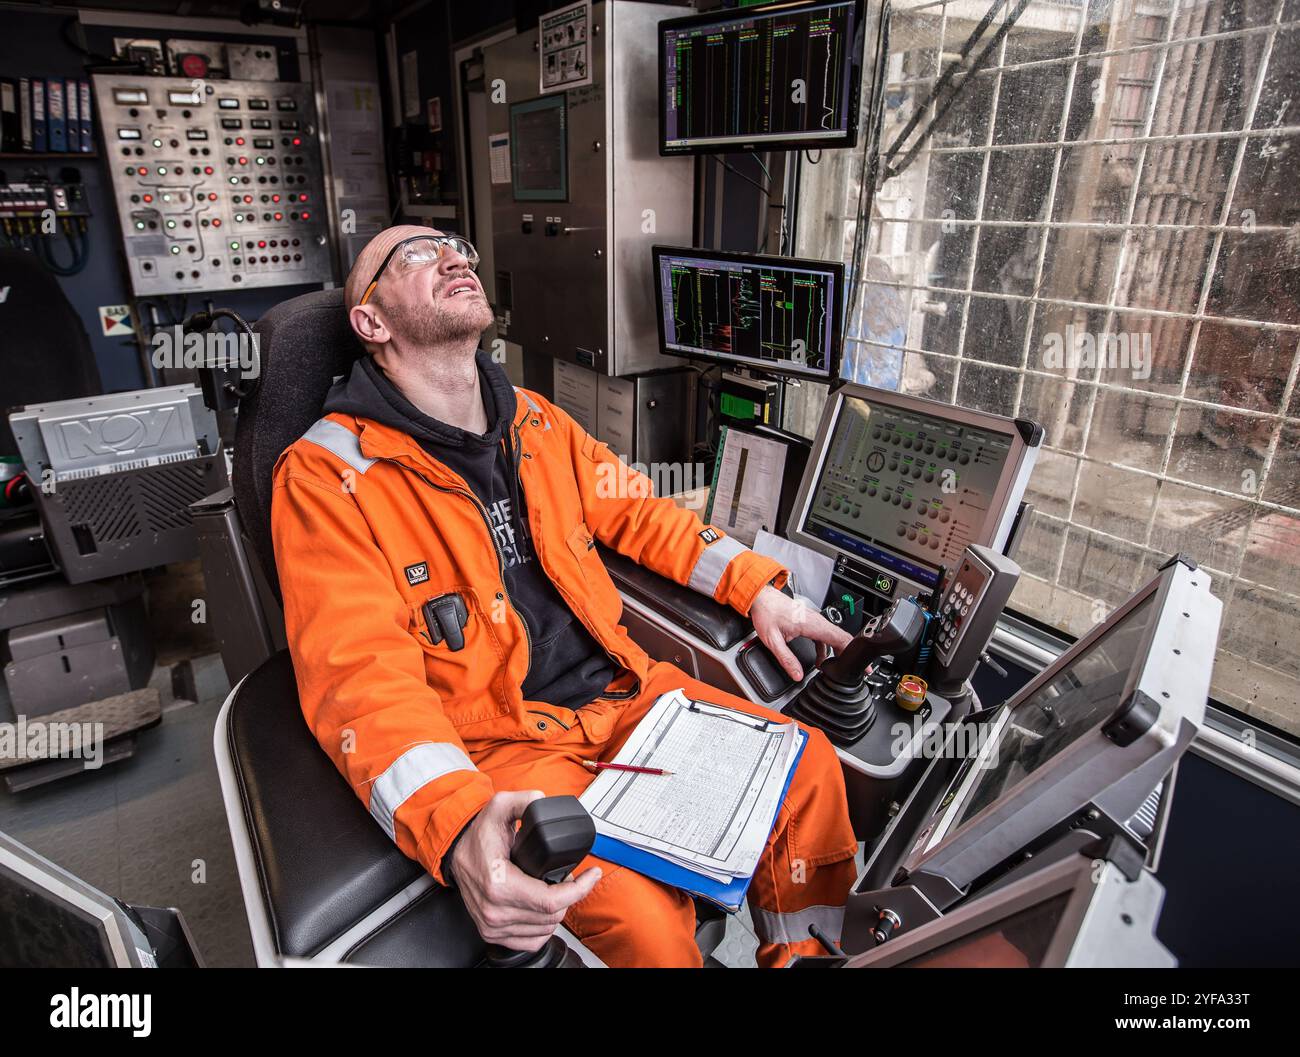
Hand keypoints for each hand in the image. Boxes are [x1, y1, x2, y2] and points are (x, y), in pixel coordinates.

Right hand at [451, 790, 601, 951]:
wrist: (455, 854)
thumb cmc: (478, 835)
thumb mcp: (499, 807)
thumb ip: (522, 801)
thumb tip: (541, 801)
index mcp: (499, 884)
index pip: (551, 900)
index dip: (579, 889)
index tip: (591, 875)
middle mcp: (495, 910)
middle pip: (551, 915)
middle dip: (569, 895)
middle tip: (568, 876)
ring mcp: (492, 925)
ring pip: (544, 929)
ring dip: (556, 910)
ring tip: (555, 889)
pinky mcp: (492, 933)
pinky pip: (531, 941)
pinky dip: (543, 927)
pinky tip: (543, 908)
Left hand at [749, 584, 852, 681]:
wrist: (762, 598)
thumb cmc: (767, 613)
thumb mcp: (773, 640)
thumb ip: (786, 659)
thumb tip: (797, 674)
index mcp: (812, 624)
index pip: (840, 638)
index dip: (852, 653)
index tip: (862, 664)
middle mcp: (817, 620)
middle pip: (841, 638)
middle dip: (848, 654)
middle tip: (853, 670)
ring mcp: (815, 620)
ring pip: (833, 636)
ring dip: (836, 652)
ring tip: (834, 669)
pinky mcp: (811, 621)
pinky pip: (825, 635)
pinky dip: (827, 648)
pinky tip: (821, 659)